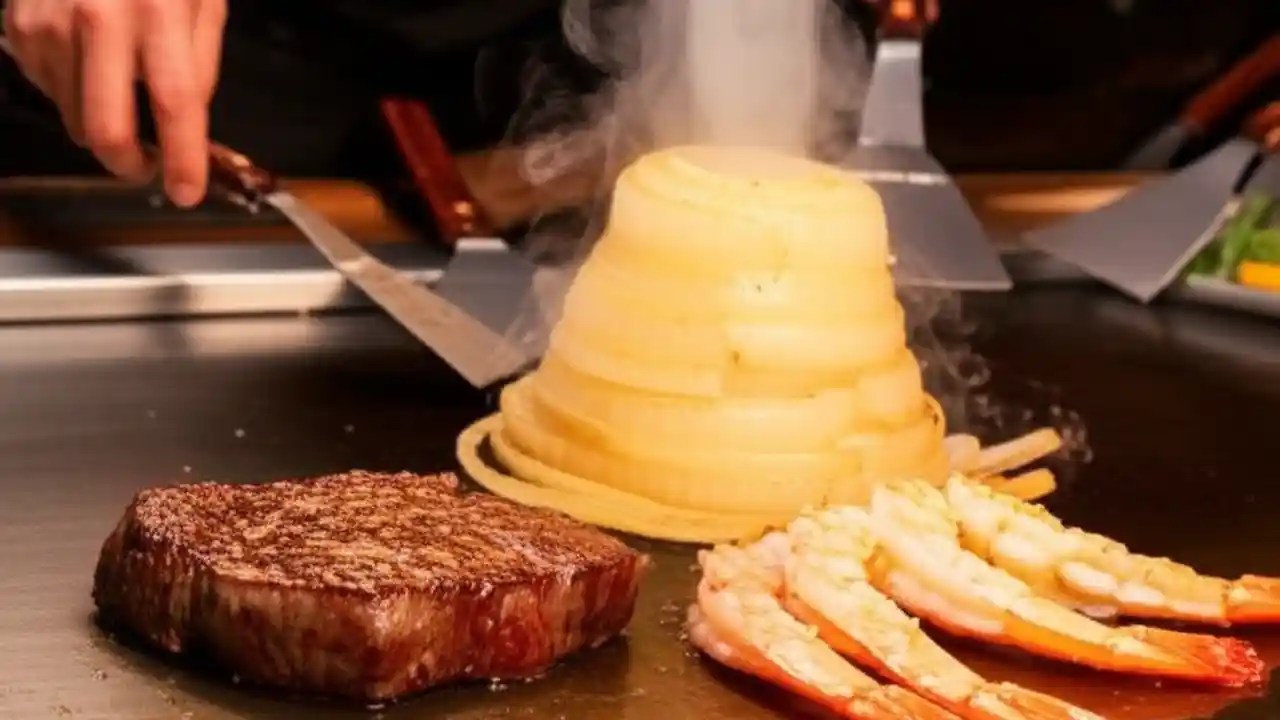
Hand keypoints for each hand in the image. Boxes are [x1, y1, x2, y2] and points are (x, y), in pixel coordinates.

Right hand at [4, 0, 227, 206]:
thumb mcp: (201, 1)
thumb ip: (199, 64)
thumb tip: (191, 124)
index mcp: (155, 12)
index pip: (175, 105)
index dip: (184, 159)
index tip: (188, 192)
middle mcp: (96, 20)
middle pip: (104, 129)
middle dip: (129, 164)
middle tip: (150, 165)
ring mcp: (48, 24)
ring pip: (74, 117)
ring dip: (103, 124)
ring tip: (123, 94)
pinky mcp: (18, 26)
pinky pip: (50, 88)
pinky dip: (75, 91)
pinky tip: (91, 61)